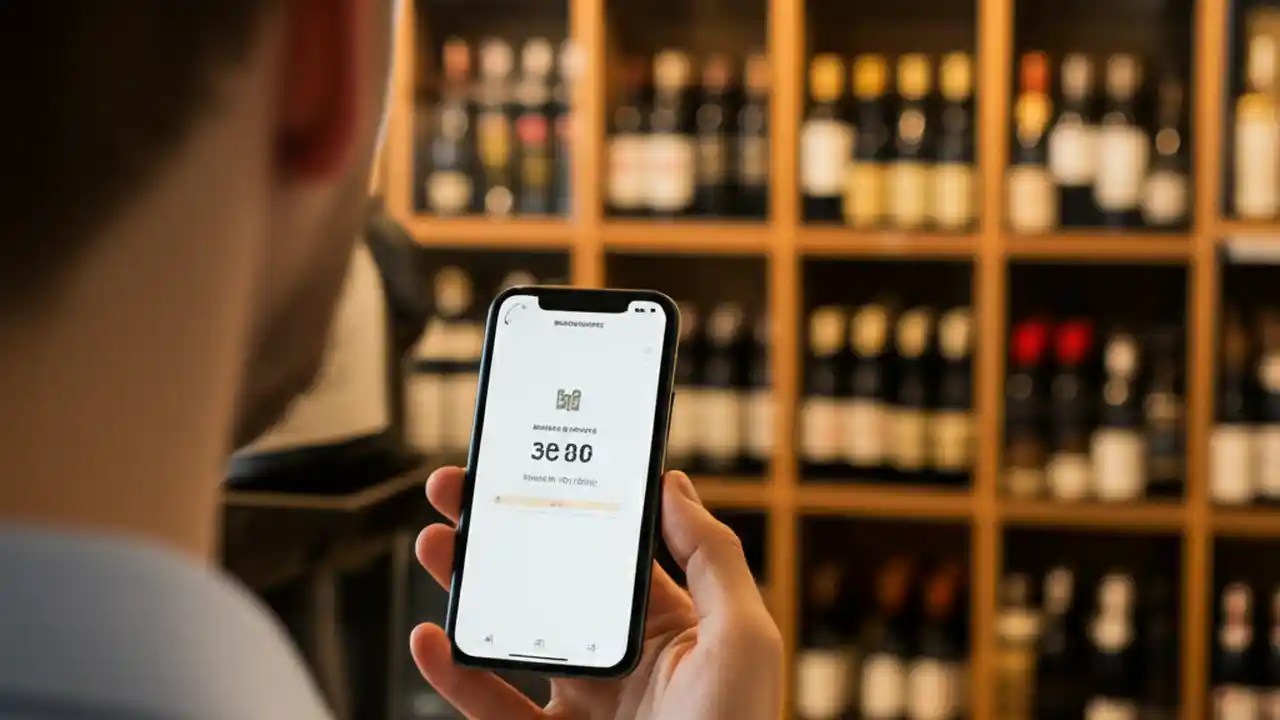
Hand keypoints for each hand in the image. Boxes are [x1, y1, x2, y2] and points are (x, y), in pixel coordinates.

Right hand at [411, 467, 782, 719]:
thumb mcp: (742, 637)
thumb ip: (713, 558)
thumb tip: (674, 484)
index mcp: (669, 626)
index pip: (610, 552)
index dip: (569, 506)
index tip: (534, 464)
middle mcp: (620, 660)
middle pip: (546, 583)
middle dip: (500, 535)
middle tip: (459, 492)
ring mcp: (580, 705)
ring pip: (507, 636)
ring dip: (466, 589)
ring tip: (433, 545)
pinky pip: (487, 705)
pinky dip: (452, 674)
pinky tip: (431, 638)